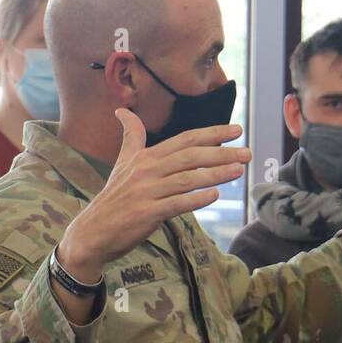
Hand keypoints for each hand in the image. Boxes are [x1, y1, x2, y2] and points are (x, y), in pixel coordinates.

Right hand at [59, 109, 250, 273]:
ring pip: (187, 178)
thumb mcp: (122, 163)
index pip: (185, 140)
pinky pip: (176, 203)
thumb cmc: (114, 198)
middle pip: (190, 156)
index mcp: (146, 156)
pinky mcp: (147, 213)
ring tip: (238, 170)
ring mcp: (147, 192)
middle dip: (221, 152)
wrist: (94, 231)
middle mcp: (147, 170)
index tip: (236, 130)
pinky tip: (215, 196)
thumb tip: (122, 111)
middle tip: (247, 152)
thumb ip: (131, 137)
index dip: (211, 133)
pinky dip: (196, 199)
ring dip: (215, 174)